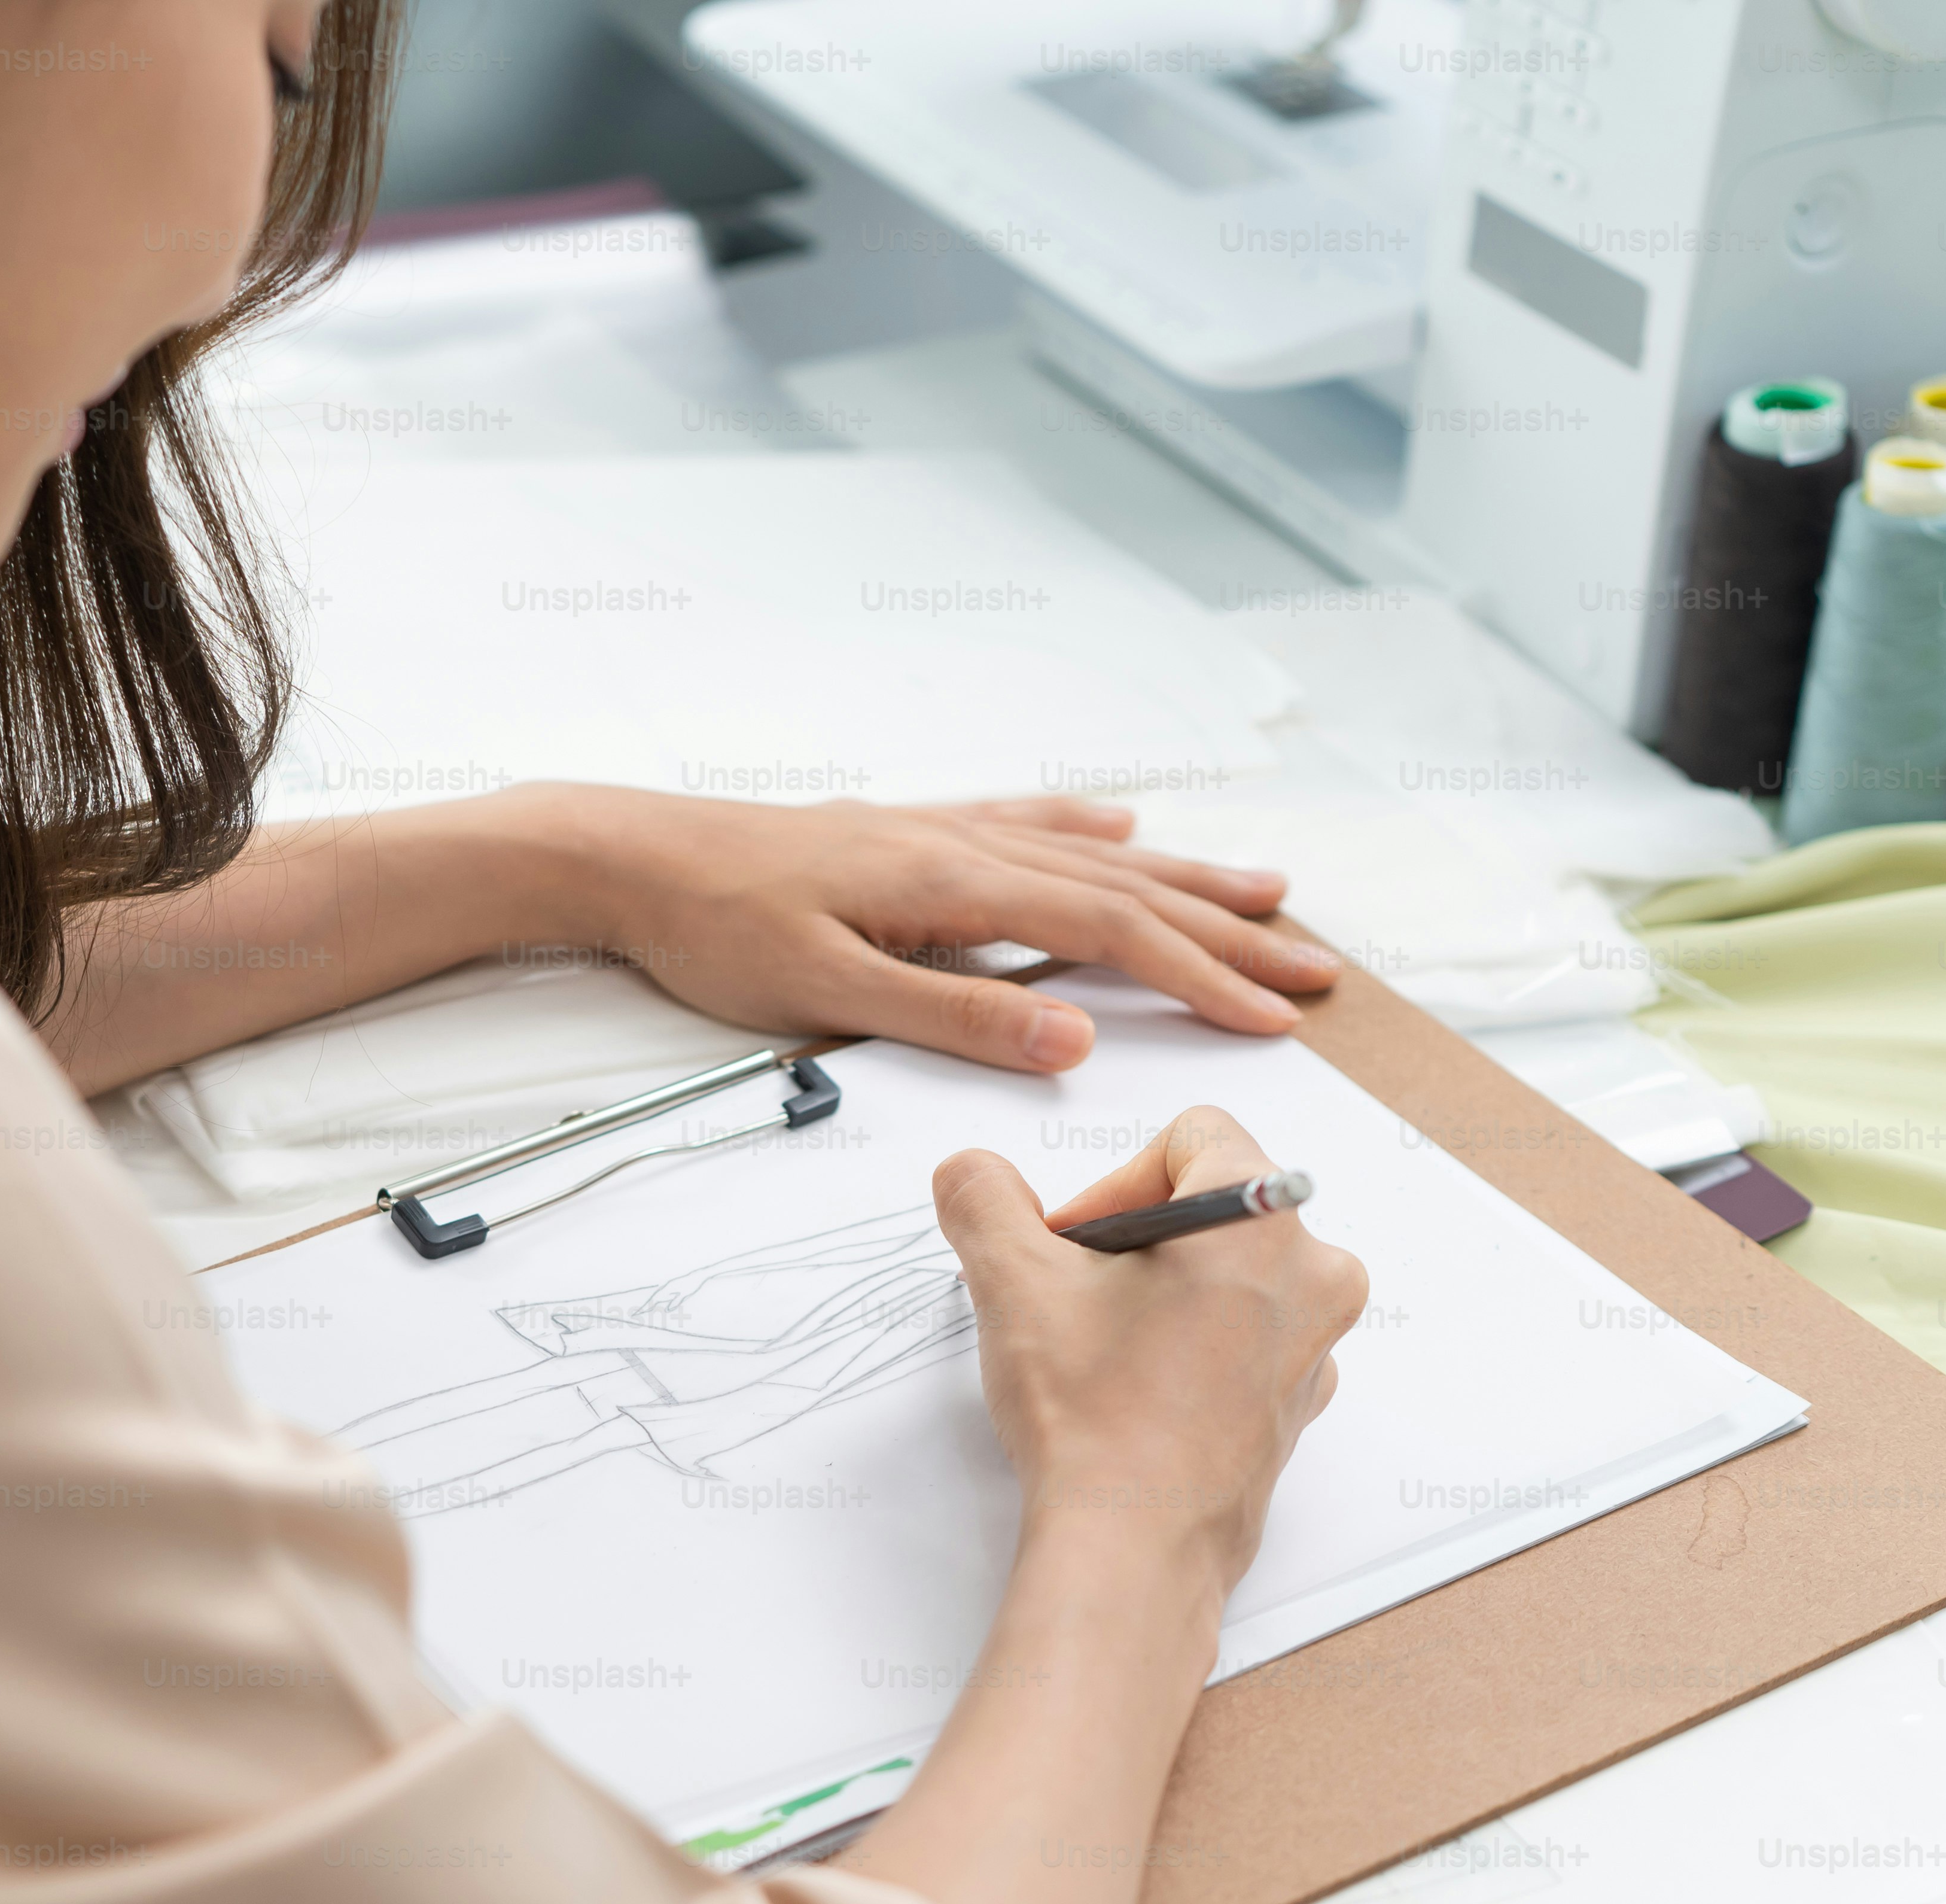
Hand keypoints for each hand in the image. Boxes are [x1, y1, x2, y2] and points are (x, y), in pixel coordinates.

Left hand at [520, 787, 1343, 1069]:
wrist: (629, 855)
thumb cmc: (713, 926)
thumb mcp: (828, 991)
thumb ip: (954, 1016)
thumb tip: (1072, 1037)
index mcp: (956, 884)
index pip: (1113, 937)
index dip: (1204, 978)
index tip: (1278, 1016)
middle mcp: (964, 844)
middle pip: (1130, 891)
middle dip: (1230, 933)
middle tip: (1316, 970)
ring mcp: (940, 833)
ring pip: (1094, 856)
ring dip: (1187, 879)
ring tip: (1268, 892)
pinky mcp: (908, 834)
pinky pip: (1028, 824)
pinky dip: (1090, 831)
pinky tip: (1124, 829)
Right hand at [932, 1106, 1367, 1602]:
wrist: (1132, 1547)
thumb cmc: (1094, 1416)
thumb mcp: (1011, 1279)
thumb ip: (982, 1197)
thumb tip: (972, 1173)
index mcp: (1262, 1218)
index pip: (1193, 1138)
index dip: (1114, 1180)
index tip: (1071, 1244)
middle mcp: (1314, 1274)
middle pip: (1214, 1205)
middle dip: (1136, 1239)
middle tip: (1075, 1295)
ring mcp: (1315, 1345)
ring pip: (1230, 1274)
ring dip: (1163, 1292)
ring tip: (1103, 1348)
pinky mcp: (1297, 1403)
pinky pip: (1244, 1338)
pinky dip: (1191, 1346)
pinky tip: (1136, 1390)